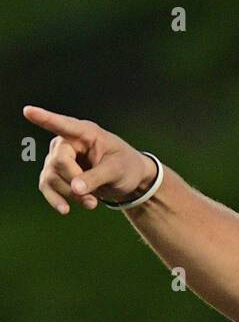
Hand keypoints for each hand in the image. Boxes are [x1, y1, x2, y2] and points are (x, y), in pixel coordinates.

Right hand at [23, 105, 157, 213]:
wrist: (127, 179)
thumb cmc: (125, 167)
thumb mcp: (116, 171)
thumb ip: (96, 178)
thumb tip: (75, 188)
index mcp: (85, 133)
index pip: (63, 125)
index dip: (44, 118)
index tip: (28, 111)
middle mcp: (67, 142)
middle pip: (58, 161)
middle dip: (74, 183)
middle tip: (94, 200)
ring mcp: (58, 157)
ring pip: (51, 176)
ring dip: (70, 195)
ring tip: (92, 204)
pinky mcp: (56, 173)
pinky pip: (46, 186)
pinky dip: (55, 199)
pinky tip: (65, 210)